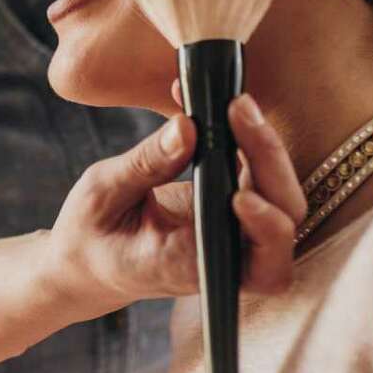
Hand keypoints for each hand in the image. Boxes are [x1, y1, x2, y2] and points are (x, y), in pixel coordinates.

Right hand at [39, 96, 305, 322]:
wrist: (90, 262)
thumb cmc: (90, 236)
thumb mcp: (103, 194)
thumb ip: (147, 164)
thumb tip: (188, 126)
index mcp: (184, 266)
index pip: (247, 257)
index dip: (262, 226)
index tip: (240, 191)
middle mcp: (220, 259)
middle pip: (282, 226)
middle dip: (271, 166)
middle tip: (239, 109)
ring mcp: (232, 239)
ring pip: (282, 205)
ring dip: (268, 153)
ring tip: (235, 106)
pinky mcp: (232, 216)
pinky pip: (263, 186)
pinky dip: (254, 147)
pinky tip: (228, 112)